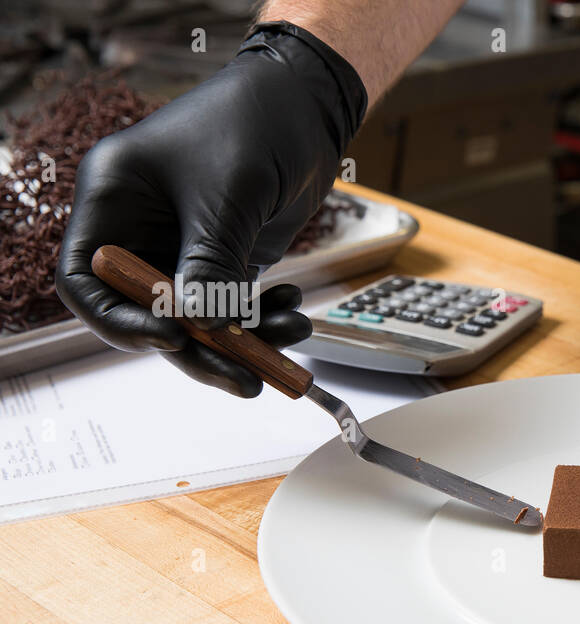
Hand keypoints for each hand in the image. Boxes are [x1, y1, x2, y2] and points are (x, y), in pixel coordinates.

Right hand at [56, 22, 366, 396]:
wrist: (306, 104)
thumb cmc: (255, 122)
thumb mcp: (227, 196)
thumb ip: (210, 263)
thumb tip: (201, 326)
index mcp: (113, 197)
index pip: (86, 277)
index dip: (120, 318)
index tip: (171, 338)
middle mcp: (140, 226)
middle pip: (146, 310)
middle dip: (198, 348)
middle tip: (245, 377)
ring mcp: (182, 246)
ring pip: (196, 317)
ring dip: (242, 338)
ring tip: (289, 336)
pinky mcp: (223, 257)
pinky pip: (231, 305)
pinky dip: (262, 317)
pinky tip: (292, 309)